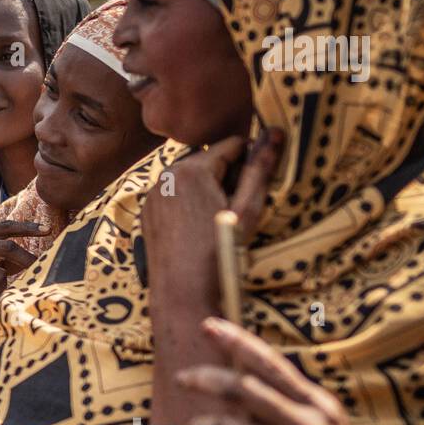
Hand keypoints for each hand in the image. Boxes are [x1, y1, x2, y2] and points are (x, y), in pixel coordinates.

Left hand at [140, 129, 281, 307]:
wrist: (183, 292)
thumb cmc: (220, 253)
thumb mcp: (247, 210)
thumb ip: (260, 168)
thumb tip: (276, 132)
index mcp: (192, 170)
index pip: (232, 145)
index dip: (251, 159)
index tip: (259, 182)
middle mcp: (167, 175)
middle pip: (209, 160)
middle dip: (228, 174)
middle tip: (239, 205)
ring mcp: (153, 193)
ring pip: (190, 176)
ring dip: (208, 186)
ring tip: (220, 218)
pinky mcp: (147, 211)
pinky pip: (173, 194)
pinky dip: (189, 201)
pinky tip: (199, 226)